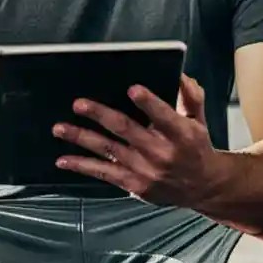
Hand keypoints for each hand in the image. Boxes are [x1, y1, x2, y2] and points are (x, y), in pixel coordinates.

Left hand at [52, 74, 221, 207]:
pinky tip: (63, 159)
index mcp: (181, 134)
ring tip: (59, 128)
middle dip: (100, 115)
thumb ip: (190, 96)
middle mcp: (161, 153)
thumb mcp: (198, 119)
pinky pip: (103, 173)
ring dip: (81, 138)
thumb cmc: (196, 147)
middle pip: (126, 129)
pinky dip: (82, 166)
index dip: (148, 103)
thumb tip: (179, 75)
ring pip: (108, 149)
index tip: (132, 89)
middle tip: (79, 103)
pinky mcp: (134, 185)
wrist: (203, 188)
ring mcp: (145, 170)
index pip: (164, 116)